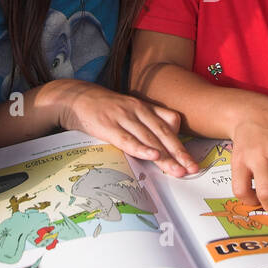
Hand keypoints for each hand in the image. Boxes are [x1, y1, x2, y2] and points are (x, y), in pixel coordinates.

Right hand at [57, 82, 196, 176]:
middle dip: (180, 153)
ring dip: (166, 156)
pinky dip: (141, 148)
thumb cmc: (102, 107)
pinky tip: (153, 155)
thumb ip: (144, 121)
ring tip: (178, 170)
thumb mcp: (127, 110)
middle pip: (164, 133)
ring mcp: (123, 117)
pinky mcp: (108, 126)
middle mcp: (137, 110)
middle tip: (193, 168)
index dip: (182, 142)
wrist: (74, 97)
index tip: (193, 160)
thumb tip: (161, 141)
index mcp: (144, 107)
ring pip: (149, 138)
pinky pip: (127, 139)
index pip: (170, 123)